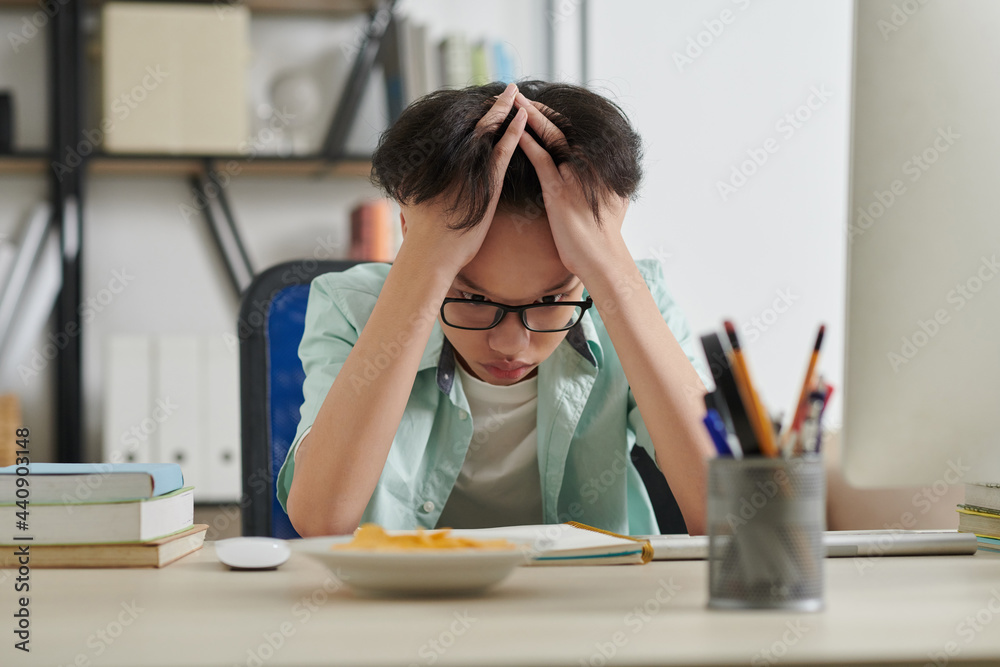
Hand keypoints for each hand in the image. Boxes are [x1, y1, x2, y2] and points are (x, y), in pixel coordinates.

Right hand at [399, 83, 527, 278]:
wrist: (432, 250)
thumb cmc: (421, 230)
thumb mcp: (409, 198)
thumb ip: (410, 185)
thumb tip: (401, 185)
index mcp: (438, 157)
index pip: (459, 128)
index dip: (475, 114)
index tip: (485, 102)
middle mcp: (454, 156)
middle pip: (476, 122)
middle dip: (492, 104)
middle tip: (506, 88)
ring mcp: (472, 166)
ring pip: (491, 130)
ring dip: (504, 109)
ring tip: (515, 92)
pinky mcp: (489, 180)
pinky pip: (505, 148)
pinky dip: (514, 130)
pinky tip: (522, 115)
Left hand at [512, 92, 629, 279]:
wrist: (602, 258)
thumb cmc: (605, 234)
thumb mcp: (614, 200)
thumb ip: (606, 182)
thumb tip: (607, 177)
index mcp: (598, 163)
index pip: (571, 130)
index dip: (551, 116)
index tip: (534, 105)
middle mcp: (589, 163)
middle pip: (560, 126)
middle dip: (536, 108)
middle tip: (516, 94)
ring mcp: (574, 175)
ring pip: (550, 136)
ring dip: (528, 117)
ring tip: (511, 102)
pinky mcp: (559, 190)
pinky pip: (541, 159)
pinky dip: (527, 142)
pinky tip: (514, 130)